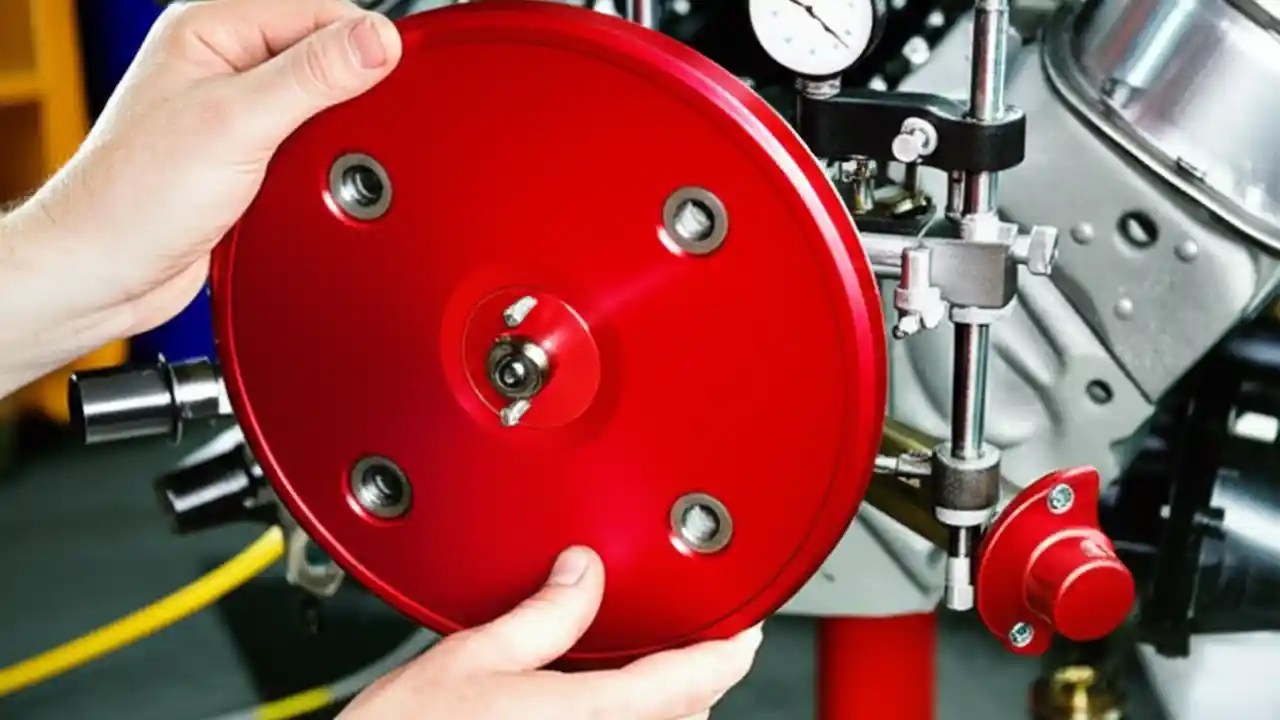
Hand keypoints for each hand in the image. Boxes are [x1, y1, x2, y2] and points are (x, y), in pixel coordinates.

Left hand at [0, 0, 400, 392]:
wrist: (106, 273)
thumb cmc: (133, 197)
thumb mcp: (237, 124)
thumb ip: (312, 77)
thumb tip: (378, 41)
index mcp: (211, 30)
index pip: (318, 13)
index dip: (363, 45)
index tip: (400, 77)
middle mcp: (222, 66)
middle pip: (324, 61)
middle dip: (353, 98)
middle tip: (361, 133)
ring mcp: (235, 116)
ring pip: (320, 111)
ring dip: (337, 142)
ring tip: (327, 167)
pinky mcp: (246, 161)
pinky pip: (306, 152)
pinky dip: (321, 171)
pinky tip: (316, 189)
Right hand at [341, 547, 763, 719]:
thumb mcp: (470, 659)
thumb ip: (542, 614)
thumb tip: (582, 571)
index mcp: (593, 718)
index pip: (692, 680)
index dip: (729, 651)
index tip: (745, 632)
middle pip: (685, 714)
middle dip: (696, 675)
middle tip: (691, 637)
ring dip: (665, 704)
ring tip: (650, 666)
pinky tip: (598, 705)